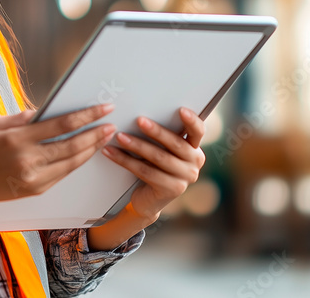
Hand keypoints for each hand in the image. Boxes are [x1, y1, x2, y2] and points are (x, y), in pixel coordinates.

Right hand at [0, 103, 115, 204]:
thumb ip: (23, 117)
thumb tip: (46, 112)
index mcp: (18, 138)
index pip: (62, 124)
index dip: (87, 116)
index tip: (103, 108)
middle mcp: (28, 159)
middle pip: (73, 145)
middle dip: (96, 134)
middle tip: (111, 125)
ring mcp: (33, 178)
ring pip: (72, 162)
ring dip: (91, 149)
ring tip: (104, 138)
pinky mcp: (36, 190)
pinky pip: (63, 174)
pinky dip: (77, 162)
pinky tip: (85, 153)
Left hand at [101, 107, 205, 222]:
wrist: (148, 199)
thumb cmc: (152, 166)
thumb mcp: (160, 149)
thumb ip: (160, 135)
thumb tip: (139, 113)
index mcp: (194, 148)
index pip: (198, 131)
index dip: (192, 121)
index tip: (180, 110)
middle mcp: (194, 163)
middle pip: (175, 144)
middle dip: (156, 131)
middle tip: (138, 120)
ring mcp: (185, 179)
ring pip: (158, 157)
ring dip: (136, 145)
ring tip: (119, 136)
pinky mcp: (171, 190)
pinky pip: (146, 171)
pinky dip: (126, 161)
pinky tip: (112, 153)